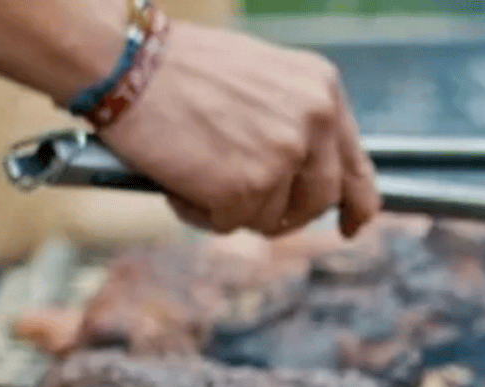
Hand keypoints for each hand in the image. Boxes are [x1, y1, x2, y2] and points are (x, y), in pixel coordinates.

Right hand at [97, 22, 380, 237]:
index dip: (357, 204)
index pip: (356, 164)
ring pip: (271, 217)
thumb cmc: (181, 68)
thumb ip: (293, 122)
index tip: (352, 226)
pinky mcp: (247, 188)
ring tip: (195, 170)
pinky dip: (199, 213)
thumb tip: (303, 177)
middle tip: (245, 204)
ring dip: (233, 208)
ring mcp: (283, 157)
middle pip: (318, 200)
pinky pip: (229, 225)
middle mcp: (314, 122)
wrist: (128, 61)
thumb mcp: (263, 80)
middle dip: (285, 213)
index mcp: (323, 90)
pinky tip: (178, 180)